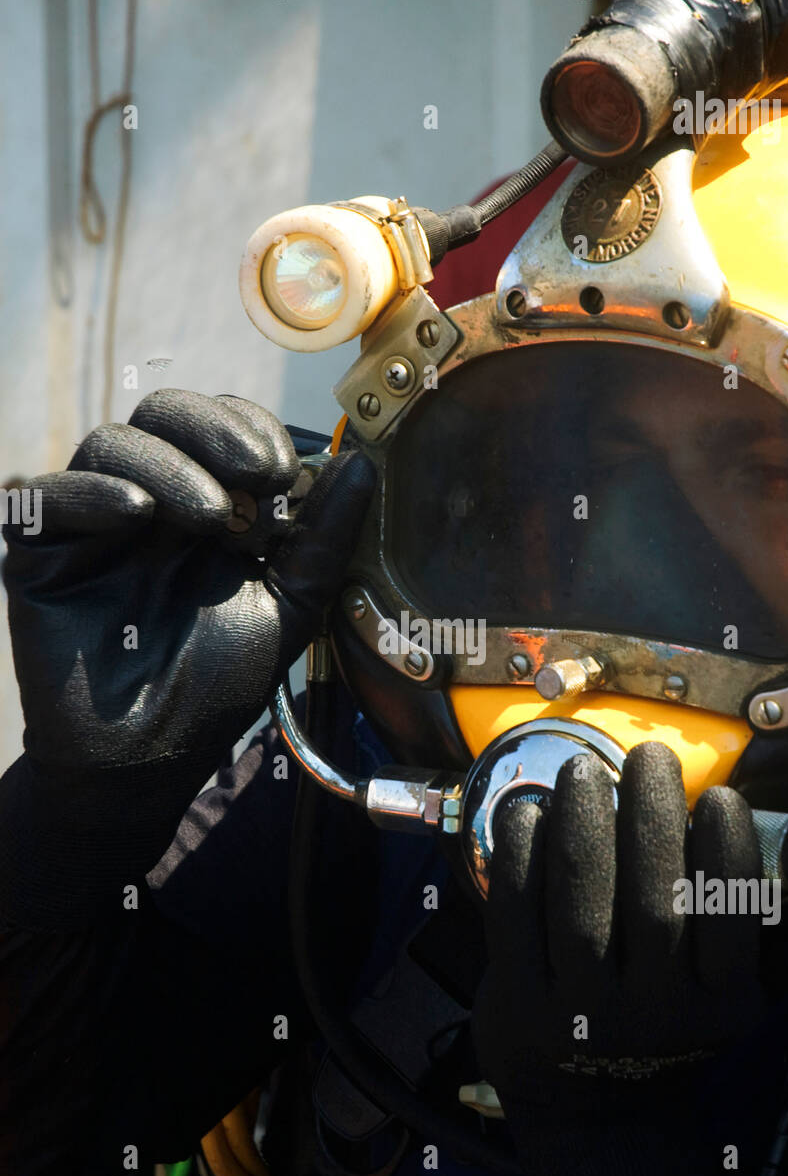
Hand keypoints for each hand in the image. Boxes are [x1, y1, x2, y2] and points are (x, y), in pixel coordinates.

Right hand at [3, 389, 373, 779]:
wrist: (149, 761)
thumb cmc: (216, 687)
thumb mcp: (288, 608)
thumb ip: (323, 540)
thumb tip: (360, 466)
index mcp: (205, 504)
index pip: (220, 427)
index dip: (251, 430)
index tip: (285, 472)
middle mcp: (148, 503)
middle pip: (164, 415)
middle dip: (216, 431)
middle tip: (259, 475)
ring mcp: (92, 524)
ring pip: (111, 443)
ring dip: (171, 465)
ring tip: (214, 516)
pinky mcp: (39, 553)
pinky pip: (48, 495)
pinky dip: (95, 492)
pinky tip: (139, 515)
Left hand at [471, 741, 766, 1175]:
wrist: (597, 1121)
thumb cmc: (675, 1041)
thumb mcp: (740, 1011)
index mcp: (716, 1008)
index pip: (727, 924)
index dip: (725, 854)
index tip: (720, 796)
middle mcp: (650, 1012)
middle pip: (651, 904)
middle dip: (650, 819)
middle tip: (650, 757)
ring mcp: (578, 1011)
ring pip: (580, 905)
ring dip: (582, 827)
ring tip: (585, 770)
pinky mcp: (518, 1003)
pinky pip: (516, 916)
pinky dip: (519, 857)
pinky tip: (528, 810)